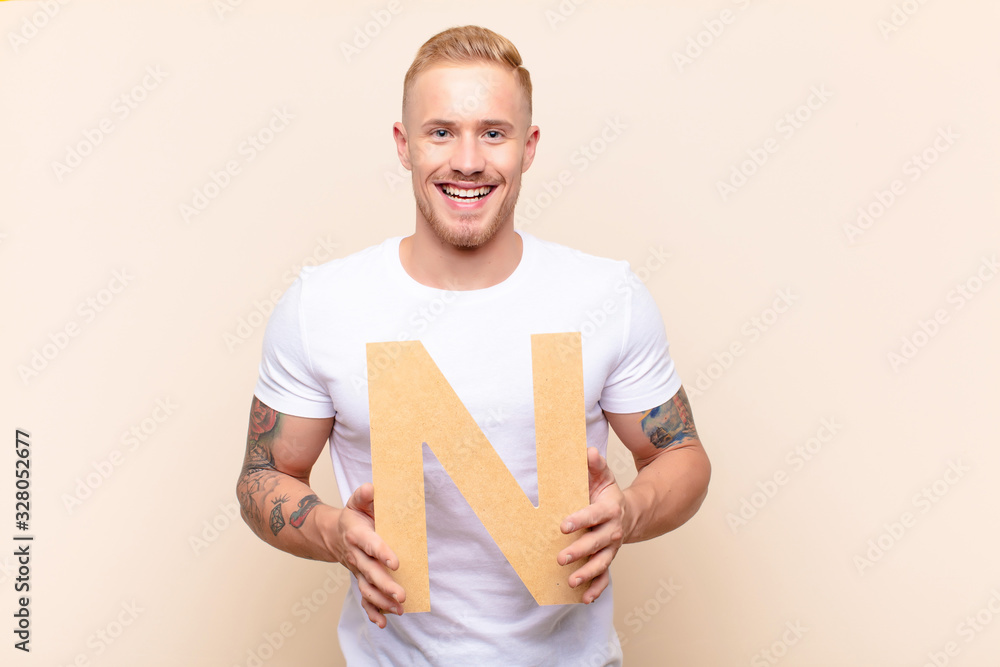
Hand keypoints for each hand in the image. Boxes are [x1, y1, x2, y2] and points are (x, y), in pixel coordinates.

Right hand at [330, 483, 404, 627]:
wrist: (331, 534)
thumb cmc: (352, 517)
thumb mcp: (357, 501)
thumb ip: (365, 495)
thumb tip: (373, 488)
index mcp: (356, 534)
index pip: (370, 544)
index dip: (382, 552)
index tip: (396, 562)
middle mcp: (355, 555)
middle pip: (369, 572)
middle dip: (385, 585)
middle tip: (401, 594)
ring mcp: (356, 570)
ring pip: (367, 588)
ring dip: (382, 601)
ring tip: (399, 608)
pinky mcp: (359, 579)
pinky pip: (364, 598)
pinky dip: (372, 611)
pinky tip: (383, 622)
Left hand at [557, 447, 631, 603]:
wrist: (629, 514)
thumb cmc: (608, 495)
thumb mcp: (604, 477)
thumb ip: (595, 465)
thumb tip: (588, 451)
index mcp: (609, 509)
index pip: (593, 515)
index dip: (579, 520)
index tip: (562, 526)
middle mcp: (613, 531)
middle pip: (597, 543)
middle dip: (580, 551)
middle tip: (561, 558)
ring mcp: (611, 548)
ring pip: (601, 563)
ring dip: (587, 574)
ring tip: (572, 582)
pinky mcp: (608, 560)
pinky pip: (605, 576)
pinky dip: (597, 588)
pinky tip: (585, 598)